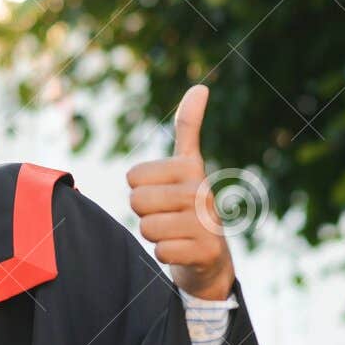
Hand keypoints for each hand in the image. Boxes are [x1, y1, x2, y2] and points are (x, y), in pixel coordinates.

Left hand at [127, 84, 235, 300]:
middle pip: (137, 201)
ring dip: (155, 235)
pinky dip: (167, 255)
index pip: (133, 176)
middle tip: (168, 217)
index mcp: (190, 167)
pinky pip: (162, 251)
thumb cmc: (189, 207)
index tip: (163, 192)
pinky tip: (183, 251)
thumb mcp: (187, 166)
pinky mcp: (206, 250)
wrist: (211, 258)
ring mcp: (206, 222)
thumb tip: (201, 86)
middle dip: (146, 213)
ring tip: (175, 233)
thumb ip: (188, 128)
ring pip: (147, 227)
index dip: (140, 189)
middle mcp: (202, 190)